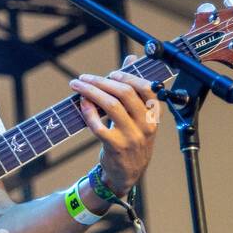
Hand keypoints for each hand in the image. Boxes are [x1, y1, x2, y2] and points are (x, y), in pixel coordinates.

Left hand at [70, 53, 160, 194]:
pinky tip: (81, 103)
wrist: (127, 174)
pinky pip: (99, 125)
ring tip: (77, 85)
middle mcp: (146, 126)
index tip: (112, 73)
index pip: (147, 89)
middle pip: (125, 94)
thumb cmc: (132, 140)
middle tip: (85, 77)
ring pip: (111, 106)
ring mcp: (131, 137)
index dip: (128, 76)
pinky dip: (88, 111)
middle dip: (102, 81)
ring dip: (91, 92)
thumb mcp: (139, 117)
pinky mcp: (115, 147)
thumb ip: (135, 89)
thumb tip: (131, 58)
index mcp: (154, 116)